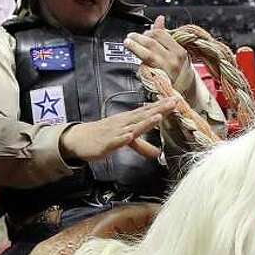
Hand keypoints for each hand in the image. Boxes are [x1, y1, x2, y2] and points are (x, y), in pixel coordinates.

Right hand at [59, 99, 177, 162]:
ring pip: (132, 127)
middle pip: (143, 115)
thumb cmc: (102, 136)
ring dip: (144, 122)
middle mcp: (123, 123)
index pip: (147, 111)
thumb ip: (142, 146)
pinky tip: (130, 136)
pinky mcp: (106, 144)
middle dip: (158, 109)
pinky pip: (115, 141)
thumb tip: (157, 153)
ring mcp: (115, 132)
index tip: (175, 100)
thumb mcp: (125, 140)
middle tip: (173, 102)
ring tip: (157, 117)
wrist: (78, 139)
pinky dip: (123, 138)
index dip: (161, 106)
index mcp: (128, 120)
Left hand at [124, 15, 193, 91]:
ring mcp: (166, 70)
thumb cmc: (178, 68)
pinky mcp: (158, 80)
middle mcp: (173, 60)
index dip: (148, 32)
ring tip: (128, 43)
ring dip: (135, 46)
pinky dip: (139, 61)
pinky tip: (134, 58)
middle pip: (152, 43)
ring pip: (148, 54)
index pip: (160, 34)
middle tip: (130, 37)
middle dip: (138, 38)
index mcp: (179, 51)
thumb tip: (159, 19)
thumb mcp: (175, 51)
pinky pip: (145, 67)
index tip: (142, 33)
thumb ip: (165, 35)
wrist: (184, 90)